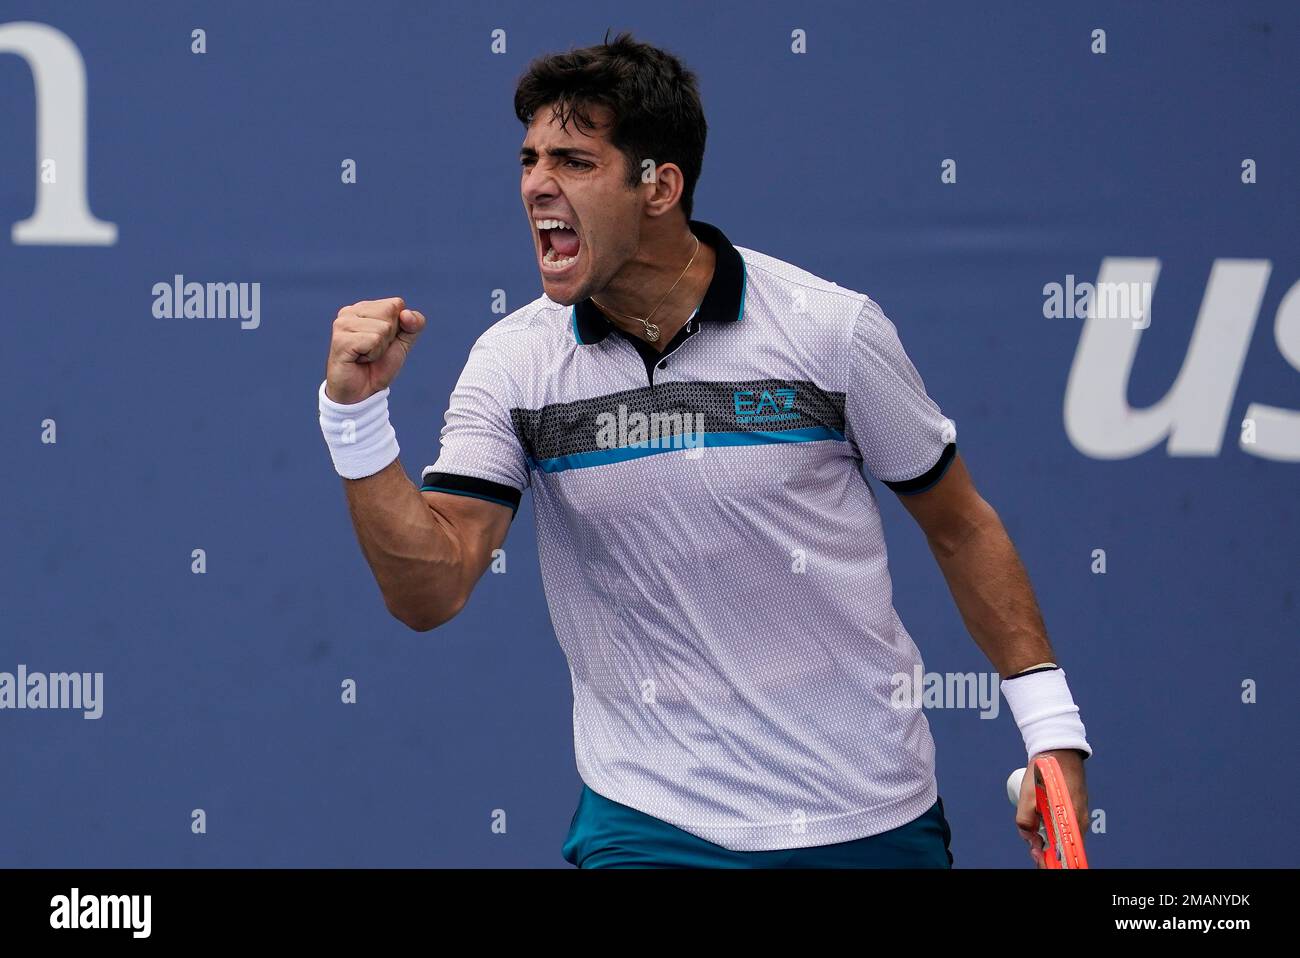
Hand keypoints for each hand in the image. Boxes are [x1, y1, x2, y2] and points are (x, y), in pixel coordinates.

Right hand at [326, 297, 426, 403]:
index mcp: (363, 308)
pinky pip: (373, 340)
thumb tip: (405, 314)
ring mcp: (342, 324)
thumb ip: (414, 324)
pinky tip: (359, 360)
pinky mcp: (340, 339)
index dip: (398, 328)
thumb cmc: (379, 366)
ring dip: (380, 348)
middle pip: (390, 313)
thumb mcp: (403, 342)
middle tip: (373, 351)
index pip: (396, 304)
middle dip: (389, 337)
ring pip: (382, 328)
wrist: (361, 393)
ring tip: (366, 356)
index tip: (383, 342)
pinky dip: (373, 355)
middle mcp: (349, 311)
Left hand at [1016, 749, 1087, 867]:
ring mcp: (1079, 815)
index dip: (1053, 860)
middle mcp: (1080, 821)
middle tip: (1033, 849)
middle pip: (1066, 846)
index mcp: (1072, 819)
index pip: (1067, 852)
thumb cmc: (1045, 771)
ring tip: (1035, 840)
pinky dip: (1056, 831)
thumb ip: (1025, 818)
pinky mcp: (1076, 809)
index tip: (1040, 860)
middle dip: (1049, 852)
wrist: (1058, 750)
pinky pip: (1067, 826)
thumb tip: (1029, 838)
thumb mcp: (1029, 794)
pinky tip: (1043, 829)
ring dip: (1051, 841)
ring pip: (1065, 836)